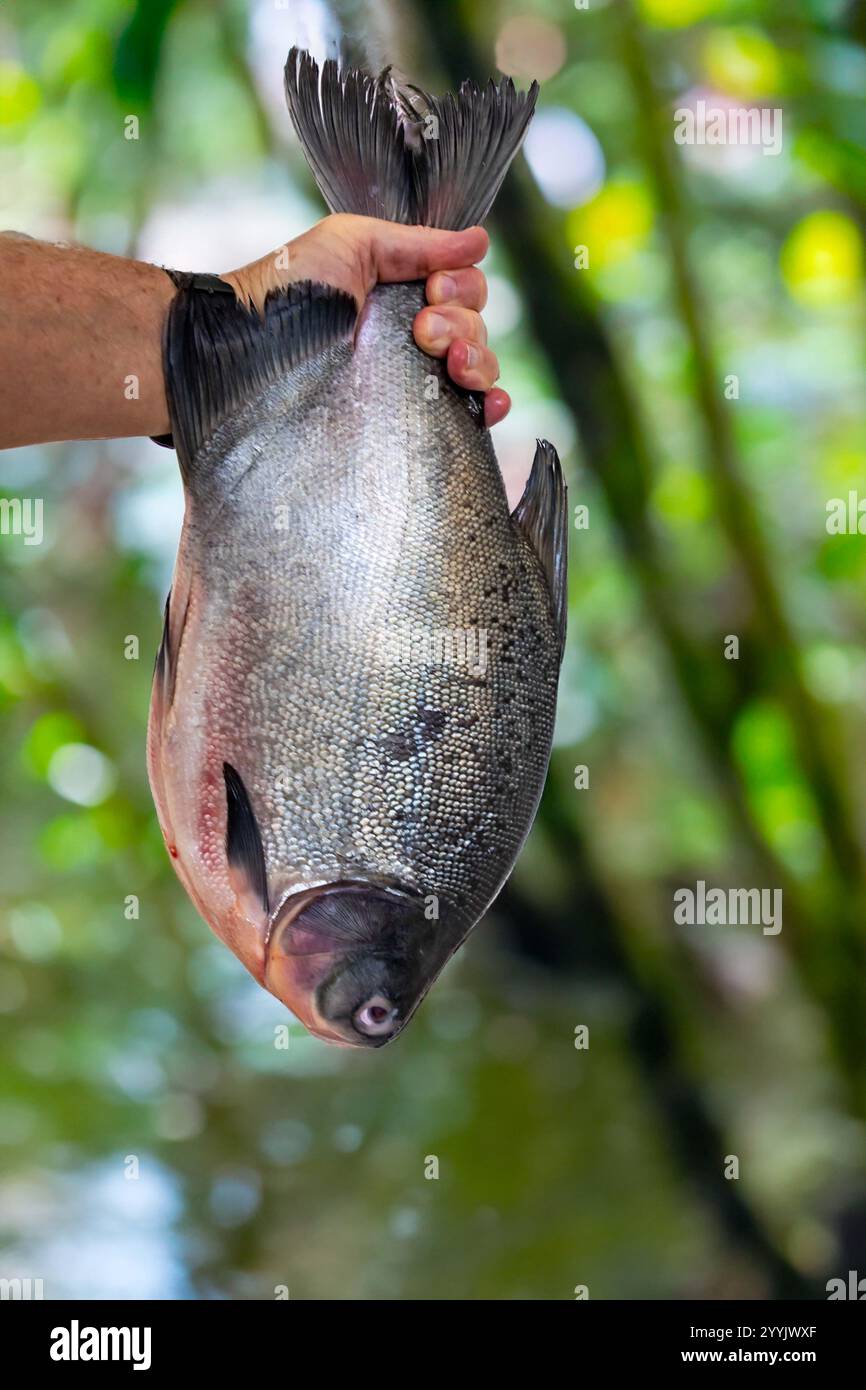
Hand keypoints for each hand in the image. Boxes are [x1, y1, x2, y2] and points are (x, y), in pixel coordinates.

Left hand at [222, 213, 510, 427]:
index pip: (465, 292)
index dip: (461, 290)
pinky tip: (489, 404)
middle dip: (463, 325)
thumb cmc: (286, 290)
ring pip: (478, 371)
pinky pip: (466, 420)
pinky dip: (491, 407)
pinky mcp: (404, 426)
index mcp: (401, 296)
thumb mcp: (351, 244)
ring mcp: (408, 386)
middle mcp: (410, 341)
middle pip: (476, 330)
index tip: (432, 292)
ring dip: (479, 360)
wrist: (243, 353)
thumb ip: (416, 243)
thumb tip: (481, 238)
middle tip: (423, 329)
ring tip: (447, 361)